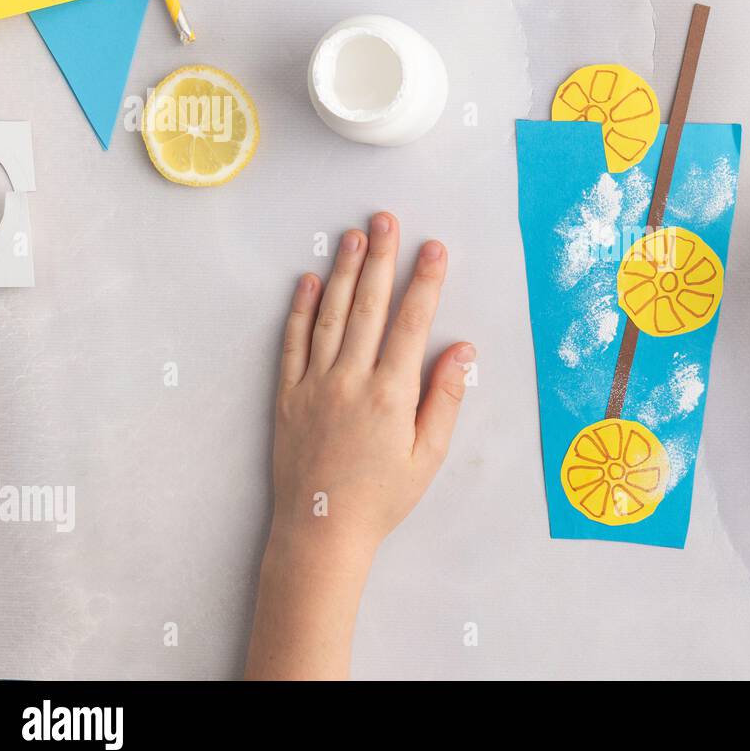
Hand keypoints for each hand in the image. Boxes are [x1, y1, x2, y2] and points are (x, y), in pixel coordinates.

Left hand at [247, 212, 472, 678]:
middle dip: (380, 258)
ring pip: (329, 315)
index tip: (433, 248)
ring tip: (352, 236)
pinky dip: (299, 310)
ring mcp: (314, 384)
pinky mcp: (288, 396)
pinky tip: (306, 281)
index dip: (424, 282)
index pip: (410, 323)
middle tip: (386, 219)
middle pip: (367, 306)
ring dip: (342, 272)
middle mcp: (350, 380)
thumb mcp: (427, 455)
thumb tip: (462, 350)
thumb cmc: (381, 499)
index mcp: (391, 394)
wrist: (320, 531)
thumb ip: (444, 398)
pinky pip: (293, 343)